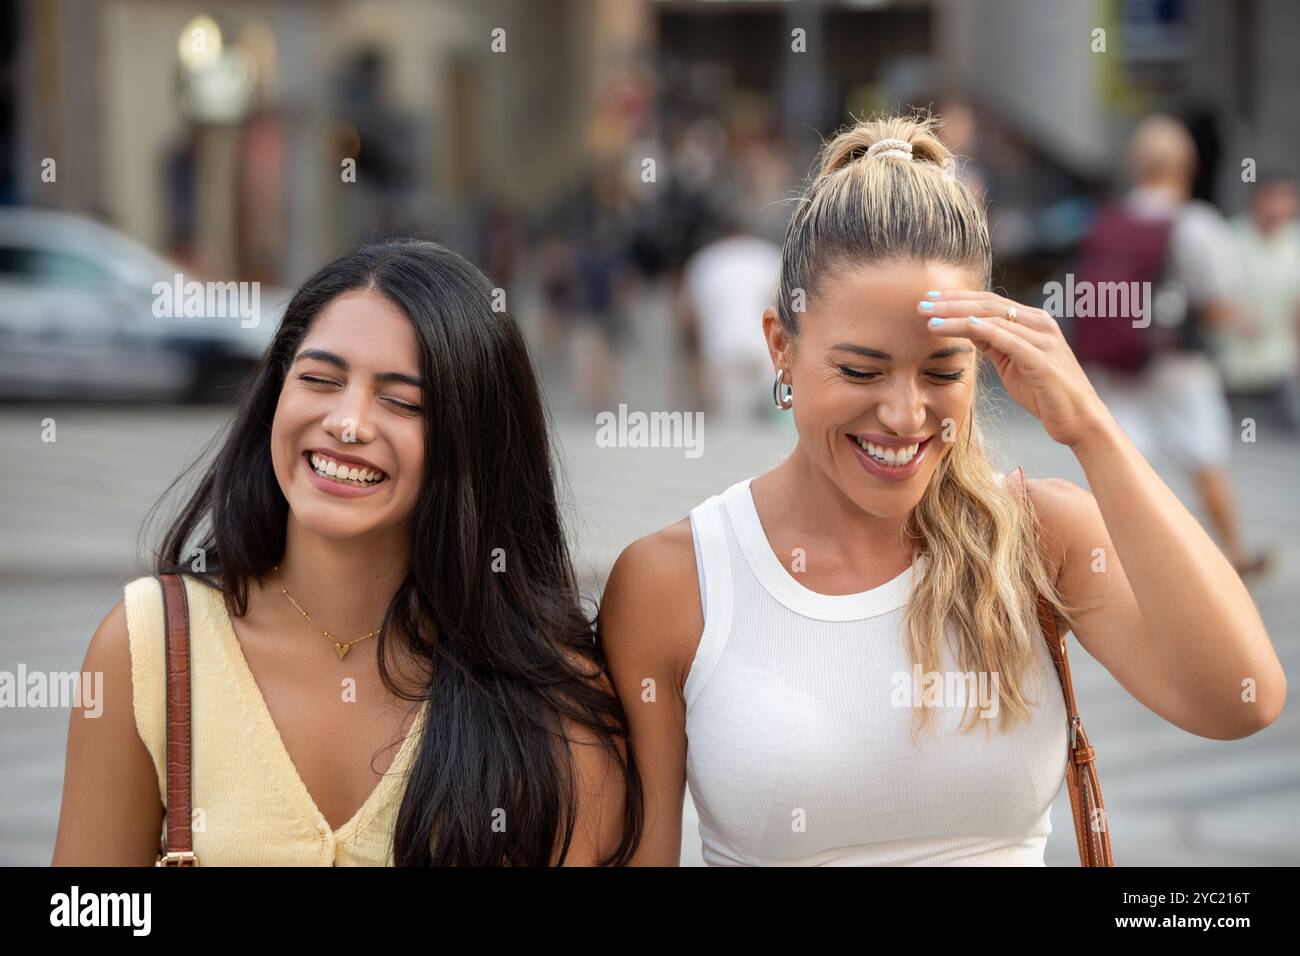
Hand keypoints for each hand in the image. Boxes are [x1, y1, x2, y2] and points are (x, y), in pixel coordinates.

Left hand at [920, 291, 1108, 447]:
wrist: (1078, 420)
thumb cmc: (1045, 393)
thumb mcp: (1012, 363)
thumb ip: (994, 343)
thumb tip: (967, 328)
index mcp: (1032, 322)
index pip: (988, 302)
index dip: (957, 299)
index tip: (928, 300)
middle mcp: (1039, 324)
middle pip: (988, 305)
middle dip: (951, 303)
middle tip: (920, 304)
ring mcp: (1043, 339)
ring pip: (993, 318)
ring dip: (957, 316)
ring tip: (929, 319)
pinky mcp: (1042, 359)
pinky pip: (1008, 339)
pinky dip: (984, 330)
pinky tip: (962, 327)